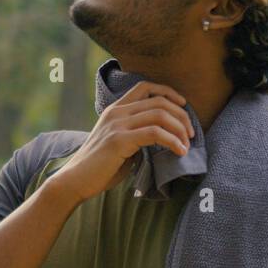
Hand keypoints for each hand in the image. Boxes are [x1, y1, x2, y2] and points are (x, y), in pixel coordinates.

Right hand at [46, 80, 192, 205]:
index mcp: (115, 110)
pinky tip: (179, 152)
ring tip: (187, 144)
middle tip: (191, 134)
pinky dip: (172, 141)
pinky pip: (154, 133)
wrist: (75, 180)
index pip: (145, 87)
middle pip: (159, 101)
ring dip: (180, 129)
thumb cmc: (99, 167)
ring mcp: (117, 124)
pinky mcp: (119, 140)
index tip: (183, 106)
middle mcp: (117, 112)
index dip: (168, 92)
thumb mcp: (119, 144)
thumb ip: (137, 135)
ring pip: (160, 115)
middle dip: (182, 116)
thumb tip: (162, 138)